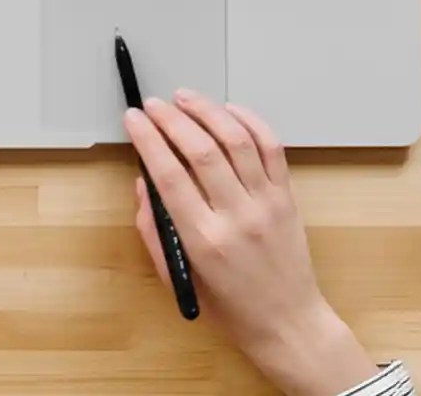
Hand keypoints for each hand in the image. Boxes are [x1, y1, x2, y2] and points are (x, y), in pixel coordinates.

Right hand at [126, 90, 377, 395]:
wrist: (288, 323)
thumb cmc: (230, 307)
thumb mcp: (178, 277)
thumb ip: (154, 230)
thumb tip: (143, 184)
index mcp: (203, 240)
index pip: (169, 175)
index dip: (147, 140)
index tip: (133, 120)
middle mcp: (237, 217)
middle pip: (201, 150)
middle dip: (171, 119)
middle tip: (153, 105)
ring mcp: (267, 203)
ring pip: (237, 140)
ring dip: (208, 111)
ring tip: (185, 97)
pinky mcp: (287, 197)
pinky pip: (271, 147)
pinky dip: (249, 120)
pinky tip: (228, 110)